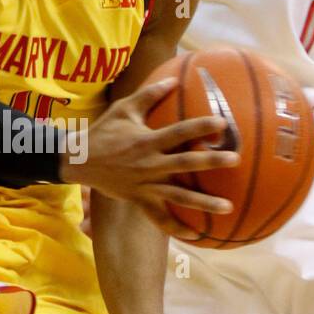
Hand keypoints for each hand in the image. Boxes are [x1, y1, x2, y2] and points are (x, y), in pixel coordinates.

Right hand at [68, 78, 238, 229]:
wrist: (79, 161)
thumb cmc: (104, 132)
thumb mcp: (124, 109)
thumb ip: (149, 95)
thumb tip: (174, 79)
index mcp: (147, 141)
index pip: (178, 132)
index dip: (200, 127)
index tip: (222, 123)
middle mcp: (150, 164)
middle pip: (184, 164)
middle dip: (211, 162)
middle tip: (235, 159)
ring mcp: (145, 185)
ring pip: (178, 197)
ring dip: (204, 203)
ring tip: (228, 207)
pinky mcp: (140, 200)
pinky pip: (160, 218)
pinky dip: (177, 228)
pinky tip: (197, 235)